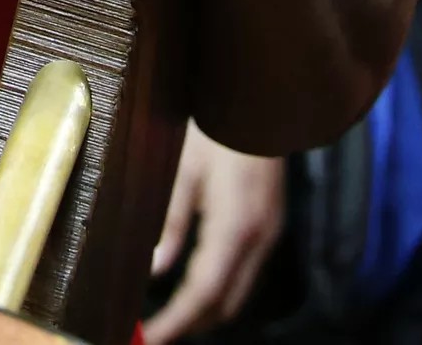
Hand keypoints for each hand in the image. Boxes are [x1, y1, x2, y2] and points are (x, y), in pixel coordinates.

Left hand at [147, 123, 284, 340]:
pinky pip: (246, 273)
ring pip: (238, 293)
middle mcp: (259, 239)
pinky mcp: (270, 226)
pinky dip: (220, 290)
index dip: (176, 322)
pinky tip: (195, 288)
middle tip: (153, 333)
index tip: (150, 339)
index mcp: (235, 226)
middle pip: (226, 303)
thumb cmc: (215, 128)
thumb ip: (171, 224)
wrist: (260, 100)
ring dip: (206, 311)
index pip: (204, 293)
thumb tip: (157, 270)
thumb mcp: (183, 171)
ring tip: (169, 318)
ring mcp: (270, 234)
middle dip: (191, 324)